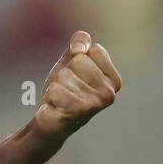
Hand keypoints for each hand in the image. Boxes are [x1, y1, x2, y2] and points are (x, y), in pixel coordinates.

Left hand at [34, 31, 121, 146]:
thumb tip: (79, 49)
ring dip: (57, 85)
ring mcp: (95, 103)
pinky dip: (50, 96)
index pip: (94, 49)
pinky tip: (56, 106)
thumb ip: (80, 43)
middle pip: (79, 61)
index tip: (76, 75)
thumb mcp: (71, 60)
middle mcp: (109, 93)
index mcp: (114, 80)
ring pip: (65, 75)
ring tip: (61, 98)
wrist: (50, 120)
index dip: (77, 58)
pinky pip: (56, 89)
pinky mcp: (78, 111)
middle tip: (66, 89)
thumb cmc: (64, 89)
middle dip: (65, 72)